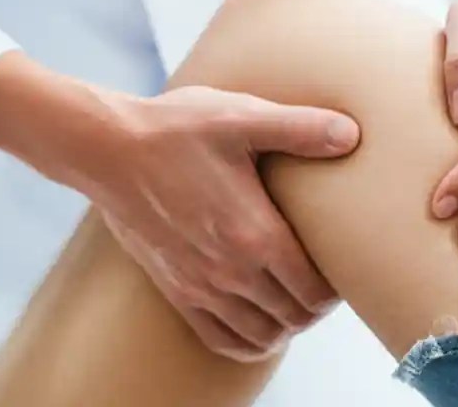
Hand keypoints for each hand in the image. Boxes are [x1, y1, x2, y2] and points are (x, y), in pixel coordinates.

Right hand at [0, 55, 359, 362]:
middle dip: (317, 307)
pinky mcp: (174, 288)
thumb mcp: (243, 117)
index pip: (313, 290)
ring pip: (260, 335)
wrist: (107, 147)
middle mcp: (229, 271)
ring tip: (296, 301)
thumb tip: (351, 133)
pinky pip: (219, 338)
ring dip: (286, 326)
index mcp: (255, 234)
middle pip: (292, 316)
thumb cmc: (176, 129)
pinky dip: (248, 340)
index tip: (343, 268)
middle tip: (326, 282)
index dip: (337, 288)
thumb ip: (300, 127)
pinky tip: (258, 319)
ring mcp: (199, 285)